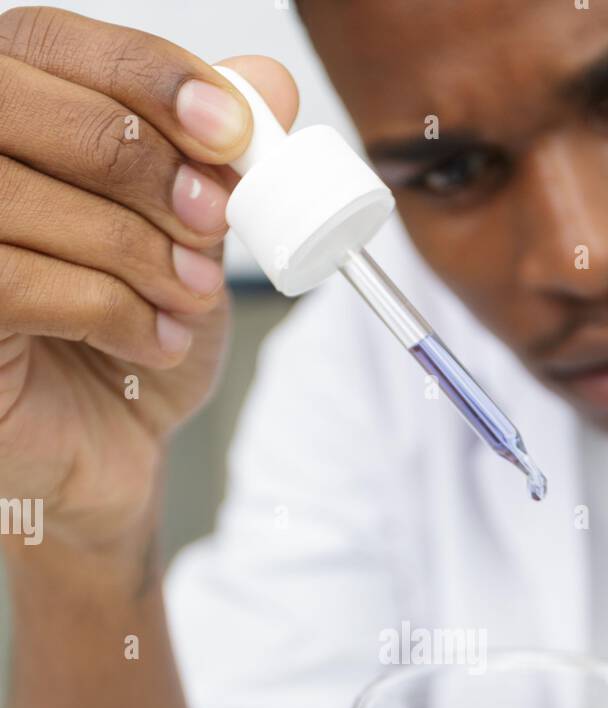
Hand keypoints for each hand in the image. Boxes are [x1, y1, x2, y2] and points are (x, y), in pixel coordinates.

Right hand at [0, 6, 296, 551]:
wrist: (113, 447)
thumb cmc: (136, 332)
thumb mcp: (194, 237)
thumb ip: (220, 154)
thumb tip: (266, 82)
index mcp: (12, 110)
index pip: (56, 43)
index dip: (147, 75)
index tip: (231, 130)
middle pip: (25, 104)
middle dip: (141, 163)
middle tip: (213, 222)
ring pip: (18, 195)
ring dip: (133, 248)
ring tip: (191, 297)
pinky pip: (14, 283)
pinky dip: (107, 310)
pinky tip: (155, 338)